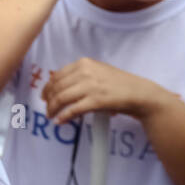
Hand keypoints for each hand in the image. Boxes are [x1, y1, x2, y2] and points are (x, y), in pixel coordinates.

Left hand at [41, 58, 164, 124]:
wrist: (140, 93)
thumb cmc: (119, 84)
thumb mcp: (97, 72)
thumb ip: (80, 75)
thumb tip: (59, 86)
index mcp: (84, 63)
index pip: (57, 76)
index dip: (47, 88)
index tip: (45, 96)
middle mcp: (85, 72)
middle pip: (56, 88)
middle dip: (48, 100)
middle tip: (47, 109)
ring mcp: (90, 86)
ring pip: (61, 99)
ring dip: (52, 109)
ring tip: (51, 116)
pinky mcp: (95, 101)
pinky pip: (72, 110)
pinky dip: (63, 116)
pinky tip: (59, 121)